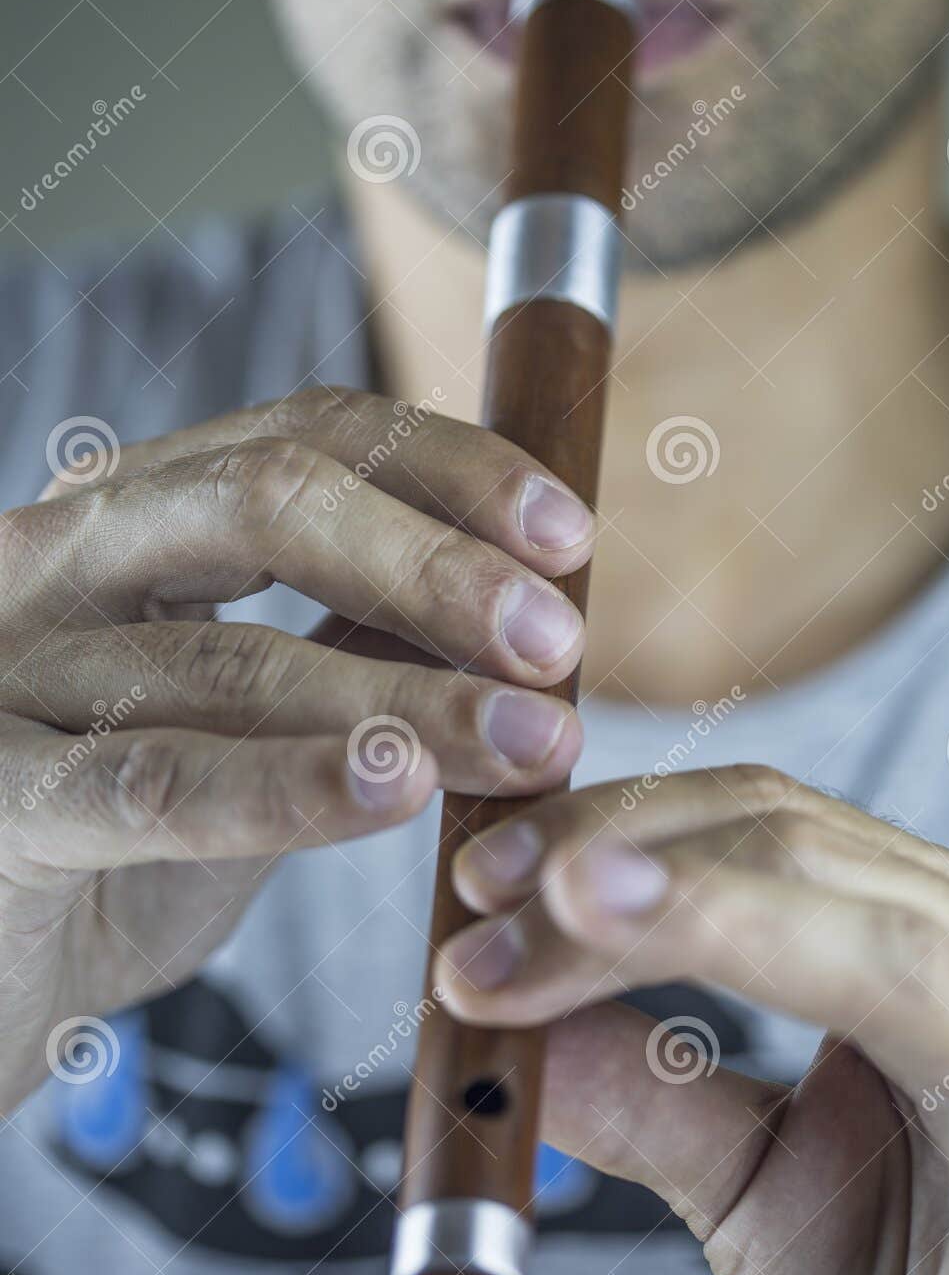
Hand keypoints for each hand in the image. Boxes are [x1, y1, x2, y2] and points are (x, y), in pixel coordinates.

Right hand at [0, 385, 592, 1111]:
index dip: (451, 471)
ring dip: (406, 699)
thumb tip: (518, 602)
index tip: (568, 537)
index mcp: (132, 514)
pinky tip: (393, 790)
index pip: (304, 436)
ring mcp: (9, 669)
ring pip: (230, 656)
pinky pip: (155, 784)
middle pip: (267, 503)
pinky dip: (287, 787)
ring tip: (529, 740)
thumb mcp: (244, 716)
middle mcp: (58, 558)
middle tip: (557, 640)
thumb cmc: (113, 839)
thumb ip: (347, 646)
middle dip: (435, 566)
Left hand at [437, 767, 948, 1274]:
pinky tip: (622, 916)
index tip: (484, 876)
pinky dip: (739, 927)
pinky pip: (891, 973)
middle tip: (480, 896)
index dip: (613, 829)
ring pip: (824, 876)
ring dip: (648, 885)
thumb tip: (506, 1010)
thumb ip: (643, 1092)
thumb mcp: (748, 1188)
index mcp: (929, 953)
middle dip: (610, 844)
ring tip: (527, 911)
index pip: (760, 832)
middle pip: (784, 828)